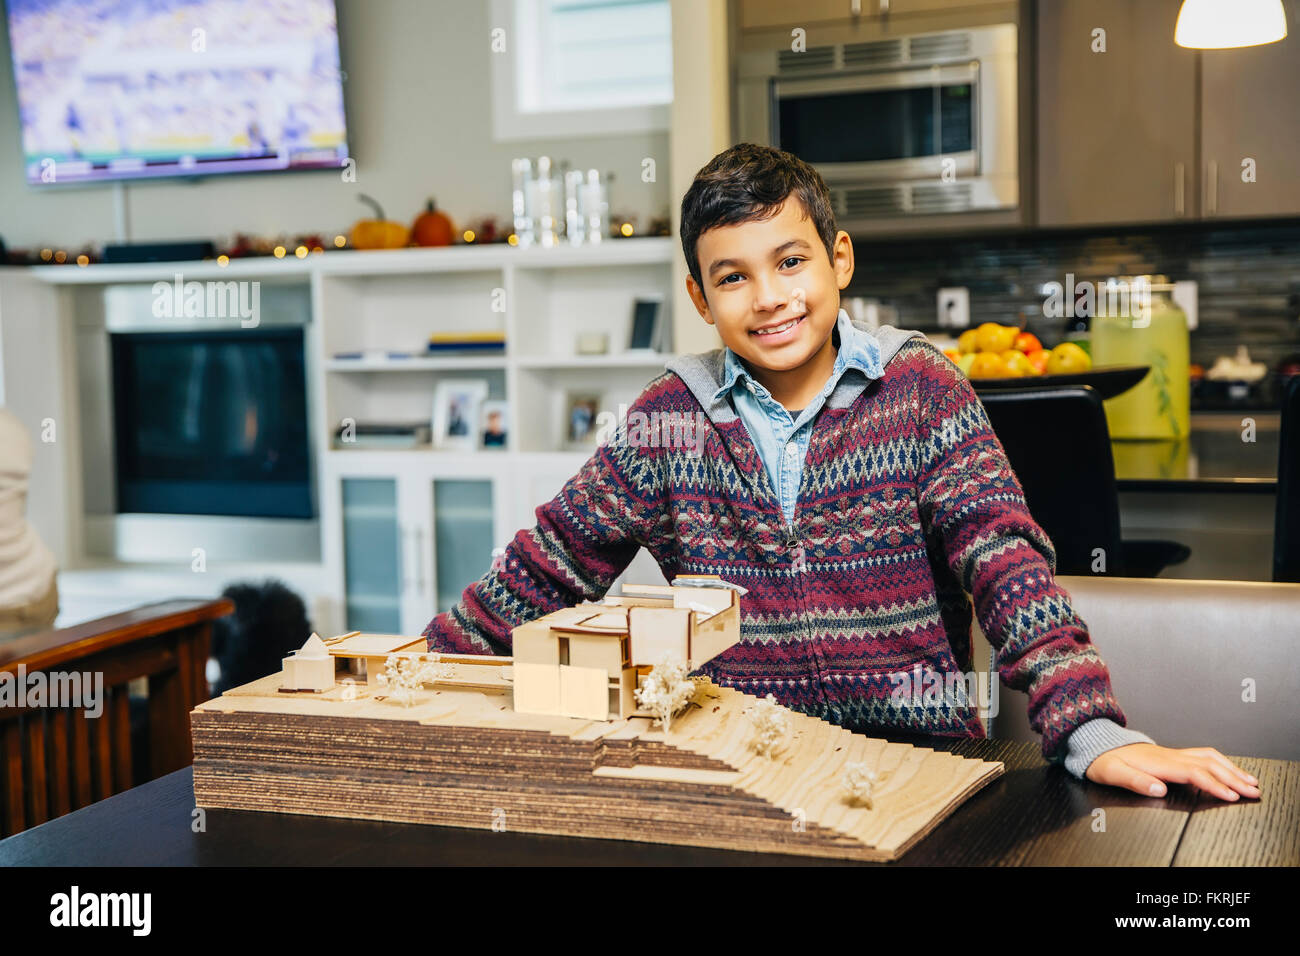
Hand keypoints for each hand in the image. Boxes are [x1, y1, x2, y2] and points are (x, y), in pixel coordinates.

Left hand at [1086, 743, 1259, 800]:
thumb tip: (1159, 788)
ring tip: (1251, 781)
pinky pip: (1203, 755)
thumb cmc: (1104, 761)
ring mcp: (1173, 753)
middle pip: (1209, 764)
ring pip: (1209, 757)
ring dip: (1232, 769)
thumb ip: (1136, 781)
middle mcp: (1170, 756)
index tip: (1231, 795)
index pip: (1194, 773)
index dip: (1214, 784)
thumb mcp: (1112, 773)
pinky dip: (1222, 762)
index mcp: (1159, 762)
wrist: (1098, 744)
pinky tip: (1230, 768)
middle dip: (1233, 778)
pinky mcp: (1173, 754)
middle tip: (1253, 791)